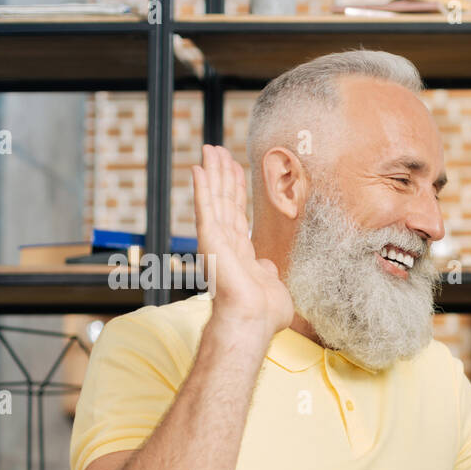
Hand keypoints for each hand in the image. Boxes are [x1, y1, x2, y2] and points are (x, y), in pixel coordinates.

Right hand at [191, 144, 293, 338]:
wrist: (253, 320)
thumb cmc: (264, 313)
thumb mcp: (271, 286)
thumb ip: (267, 272)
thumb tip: (267, 266)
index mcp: (240, 252)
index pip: (236, 213)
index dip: (236, 189)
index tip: (235, 169)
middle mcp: (225, 242)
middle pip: (223, 199)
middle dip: (222, 173)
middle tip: (218, 149)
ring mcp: (216, 240)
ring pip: (214, 197)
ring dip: (212, 172)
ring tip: (210, 148)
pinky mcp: (210, 239)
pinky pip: (205, 207)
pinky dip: (201, 187)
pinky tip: (198, 167)